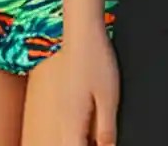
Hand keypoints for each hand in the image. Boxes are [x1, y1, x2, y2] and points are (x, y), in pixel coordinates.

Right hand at [59, 29, 120, 145]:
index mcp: (71, 122)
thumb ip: (106, 130)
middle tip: (101, 142)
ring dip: (80, 141)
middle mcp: (61, 117)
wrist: (81, 33)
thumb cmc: (96, 61)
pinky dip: (77, 131)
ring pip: (67, 137)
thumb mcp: (109, 99)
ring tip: (97, 137)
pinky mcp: (61, 99)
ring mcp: (58, 108)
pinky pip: (66, 124)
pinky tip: (90, 126)